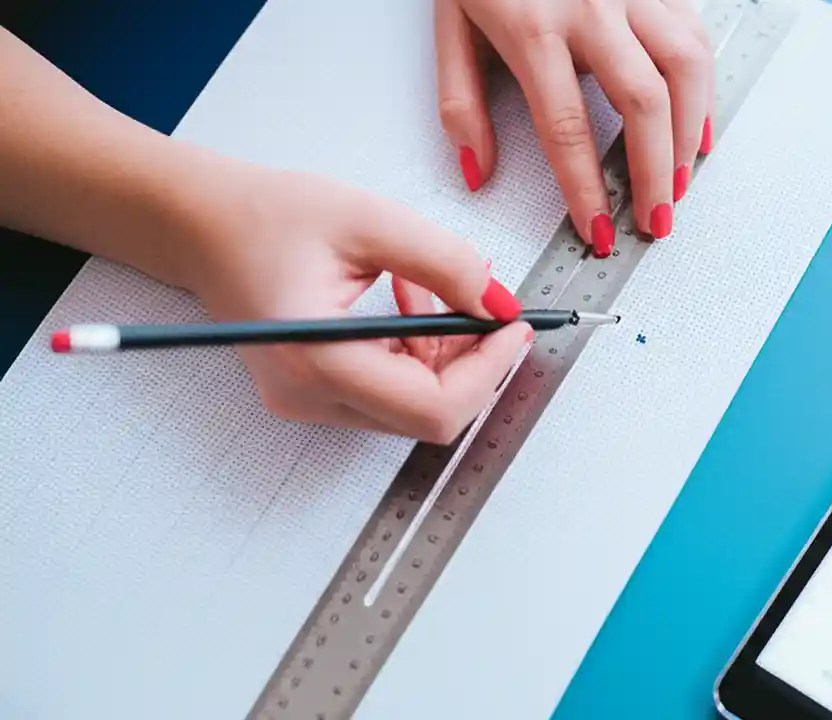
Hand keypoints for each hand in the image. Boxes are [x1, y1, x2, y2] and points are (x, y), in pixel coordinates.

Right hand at [184, 159, 530, 443]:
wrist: (201, 225)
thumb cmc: (266, 217)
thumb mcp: (368, 219)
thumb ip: (443, 262)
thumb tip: (498, 302)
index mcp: (317, 360)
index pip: (432, 409)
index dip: (487, 372)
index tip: (514, 329)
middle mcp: (309, 396)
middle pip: (427, 415)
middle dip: (471, 363)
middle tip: (490, 309)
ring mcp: (307, 401)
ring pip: (411, 405)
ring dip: (444, 354)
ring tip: (433, 290)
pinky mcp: (311, 392)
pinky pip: (388, 391)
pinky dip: (415, 352)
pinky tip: (408, 302)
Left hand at [434, 0, 714, 254]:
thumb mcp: (449, 24)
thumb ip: (461, 101)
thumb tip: (478, 169)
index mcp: (532, 28)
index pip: (567, 129)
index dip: (586, 189)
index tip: (597, 229)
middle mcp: (592, 7)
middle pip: (642, 105)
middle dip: (654, 174)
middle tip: (655, 220)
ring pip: (685, 69)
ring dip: (691, 135)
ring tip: (681, 182)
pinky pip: (696, 35)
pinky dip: (705, 89)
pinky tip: (699, 126)